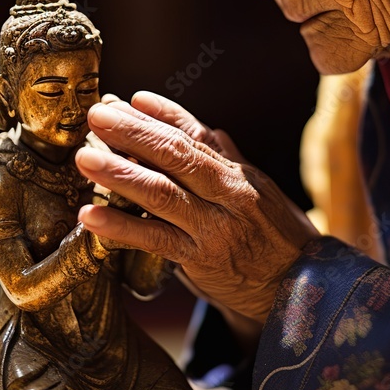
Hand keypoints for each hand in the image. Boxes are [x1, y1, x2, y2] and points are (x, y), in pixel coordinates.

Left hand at [75, 92, 319, 321]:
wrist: (303, 290)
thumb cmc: (280, 239)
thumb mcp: (263, 192)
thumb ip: (231, 162)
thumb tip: (211, 129)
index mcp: (240, 173)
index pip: (197, 134)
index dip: (163, 114)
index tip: (131, 99)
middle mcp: (228, 193)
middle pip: (176, 154)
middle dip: (133, 132)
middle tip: (98, 114)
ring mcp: (214, 226)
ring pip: (162, 192)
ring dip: (119, 172)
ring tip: (85, 158)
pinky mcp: (201, 260)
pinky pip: (155, 239)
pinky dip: (121, 227)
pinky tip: (90, 217)